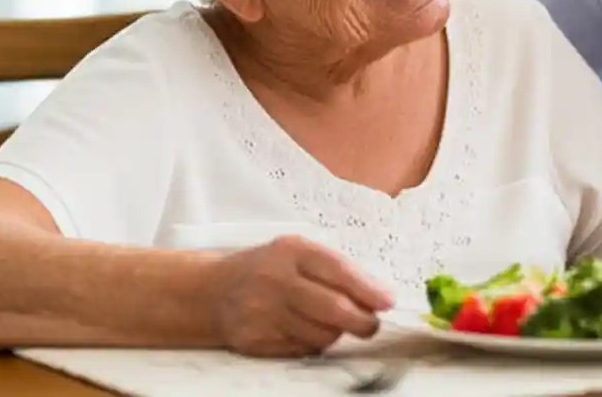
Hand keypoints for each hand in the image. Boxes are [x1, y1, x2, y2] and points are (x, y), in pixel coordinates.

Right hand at [210, 236, 393, 356]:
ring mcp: (263, 313)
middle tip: (371, 323)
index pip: (339, 271)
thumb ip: (337, 269)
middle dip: (363, 321)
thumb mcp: (298, 253)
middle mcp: (276, 280)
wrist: (213, 291)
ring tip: (330, 322)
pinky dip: (312, 343)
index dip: (368, 290)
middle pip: (333, 309)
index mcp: (292, 251)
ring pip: (322, 334)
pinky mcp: (256, 341)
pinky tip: (304, 329)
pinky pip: (302, 350)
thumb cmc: (267, 269)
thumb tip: (380, 295)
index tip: (388, 301)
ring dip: (336, 333)